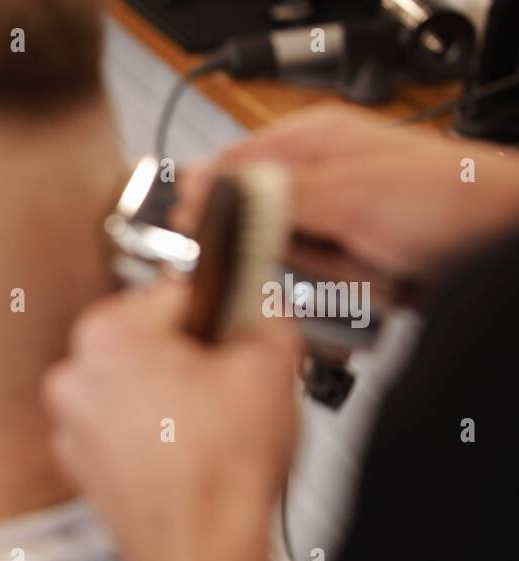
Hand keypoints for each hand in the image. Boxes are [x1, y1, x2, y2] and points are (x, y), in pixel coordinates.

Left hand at [42, 281, 298, 560]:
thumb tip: (257, 301)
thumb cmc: (221, 473)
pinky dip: (155, 434)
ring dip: (175, 396)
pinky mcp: (82, 463)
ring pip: (139, 385)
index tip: (240, 331)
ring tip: (215, 427)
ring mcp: (71, 424)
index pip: (179, 293)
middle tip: (234, 386)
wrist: (202, 554)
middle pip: (153, 340)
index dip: (224, 313)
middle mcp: (74, 376)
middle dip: (195, 357)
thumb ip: (264, 311)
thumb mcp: (271, 363)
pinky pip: (126, 428)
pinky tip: (191, 454)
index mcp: (106, 335)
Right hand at [173, 105, 518, 282]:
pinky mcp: (351, 256)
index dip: (207, 208)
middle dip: (291, 253)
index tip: (204, 238)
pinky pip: (320, 286)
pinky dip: (350, 290)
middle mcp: (316, 177)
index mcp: (308, 141)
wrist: (507, 245)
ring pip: (286, 265)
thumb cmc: (451, 201)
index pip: (225, 170)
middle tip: (334, 247)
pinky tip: (380, 277)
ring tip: (371, 262)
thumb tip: (201, 188)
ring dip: (328, 276)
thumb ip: (267, 193)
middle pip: (252, 230)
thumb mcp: (346, 193)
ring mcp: (336, 219)